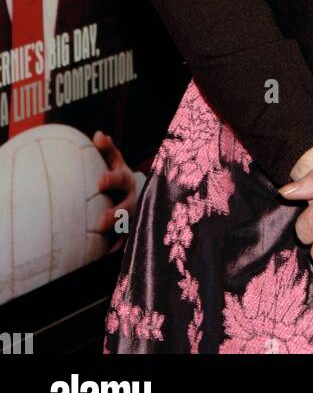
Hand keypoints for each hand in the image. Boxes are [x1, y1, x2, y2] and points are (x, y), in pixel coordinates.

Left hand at [92, 130, 137, 244]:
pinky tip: (104, 258)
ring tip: (104, 247)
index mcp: (126, 180)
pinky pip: (124, 243)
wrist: (133, 193)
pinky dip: (116, 251)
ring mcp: (133, 217)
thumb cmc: (116, 174)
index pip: (120, 179)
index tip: (99, 183)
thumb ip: (107, 150)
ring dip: (117, 237)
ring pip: (128, 228)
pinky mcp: (130, 232)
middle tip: (101, 222)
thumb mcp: (114, 161)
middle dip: (116, 214)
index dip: (110, 180)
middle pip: (127, 207)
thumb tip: (98, 135)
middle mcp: (132, 199)